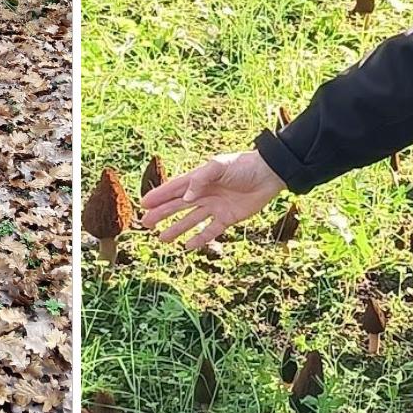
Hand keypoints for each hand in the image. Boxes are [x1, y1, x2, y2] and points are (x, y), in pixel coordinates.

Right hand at [138, 150, 286, 249]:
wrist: (269, 174)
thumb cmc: (243, 166)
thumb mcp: (220, 166)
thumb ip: (201, 179)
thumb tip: (186, 197)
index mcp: (199, 179)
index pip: (174, 189)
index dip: (159, 197)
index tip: (143, 204)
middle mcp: (204, 194)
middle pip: (178, 206)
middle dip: (161, 215)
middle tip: (145, 224)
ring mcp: (215, 207)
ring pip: (190, 220)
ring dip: (176, 229)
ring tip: (161, 238)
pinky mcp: (228, 218)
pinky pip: (210, 231)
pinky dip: (199, 239)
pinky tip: (187, 246)